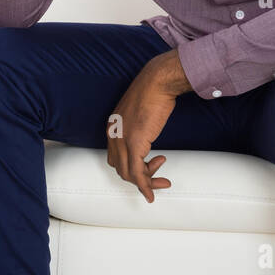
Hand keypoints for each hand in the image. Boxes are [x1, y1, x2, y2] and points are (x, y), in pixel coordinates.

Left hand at [106, 50, 188, 201]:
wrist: (157, 82)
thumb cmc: (153, 91)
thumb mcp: (140, 110)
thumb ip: (139, 124)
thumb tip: (148, 131)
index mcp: (112, 127)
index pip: (116, 157)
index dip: (132, 166)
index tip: (150, 166)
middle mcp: (113, 136)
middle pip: (120, 168)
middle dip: (140, 177)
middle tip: (159, 177)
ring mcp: (122, 141)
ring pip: (128, 174)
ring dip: (146, 182)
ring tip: (163, 180)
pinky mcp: (134, 145)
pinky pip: (137, 173)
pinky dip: (145, 186)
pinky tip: (152, 193)